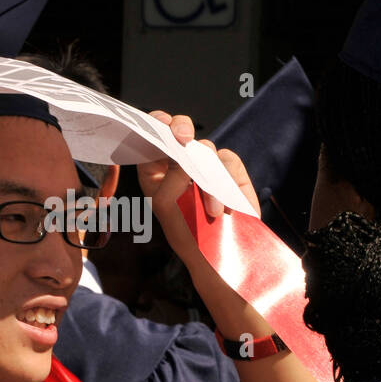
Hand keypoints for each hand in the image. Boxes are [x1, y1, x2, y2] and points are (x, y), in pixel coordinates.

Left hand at [137, 111, 261, 261]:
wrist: (219, 257)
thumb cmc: (186, 237)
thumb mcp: (167, 211)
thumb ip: (169, 183)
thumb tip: (184, 157)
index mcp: (155, 172)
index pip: (150, 138)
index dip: (154, 125)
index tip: (161, 124)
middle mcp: (178, 165)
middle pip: (178, 130)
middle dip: (179, 127)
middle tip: (183, 137)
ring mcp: (205, 167)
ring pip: (205, 148)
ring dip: (208, 179)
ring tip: (213, 213)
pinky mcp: (229, 173)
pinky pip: (229, 161)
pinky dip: (230, 182)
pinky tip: (228, 209)